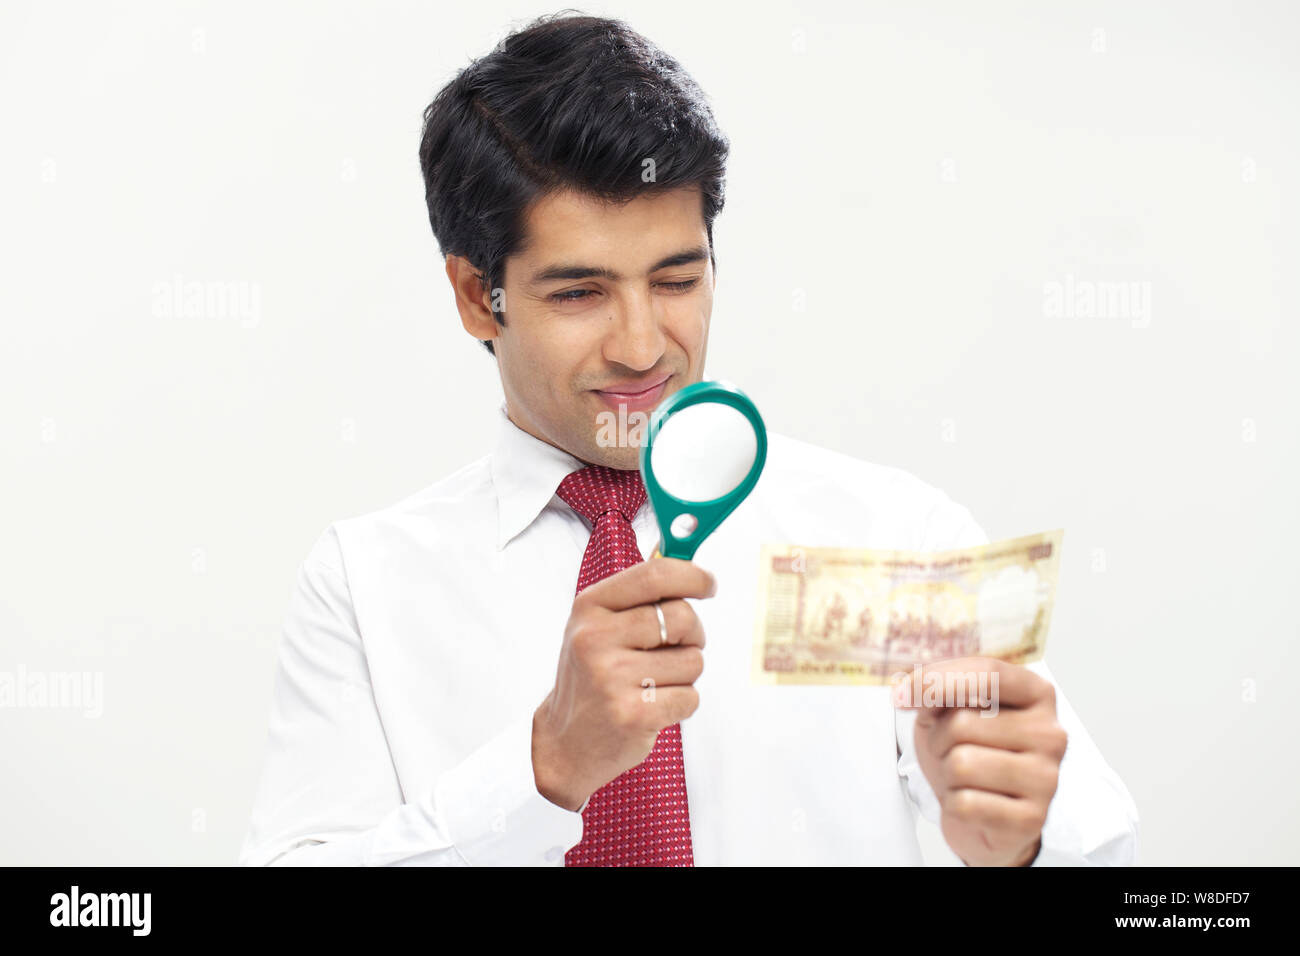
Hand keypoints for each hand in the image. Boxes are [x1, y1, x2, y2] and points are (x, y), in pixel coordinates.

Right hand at [532, 558, 715, 811]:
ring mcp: (612, 678)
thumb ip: (638, 597)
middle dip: (693, 634)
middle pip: (682, 617)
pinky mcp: (633, 714)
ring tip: (654, 682)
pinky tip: (653, 706)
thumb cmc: (590, 677)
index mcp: (589, 608)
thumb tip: (687, 568)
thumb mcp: (598, 626)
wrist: (564, 741)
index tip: (709, 584)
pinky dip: (682, 702)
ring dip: (685, 674)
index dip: (692, 576)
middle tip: (679, 647)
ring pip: (693, 660)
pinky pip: (690, 697)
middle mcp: (596, 639)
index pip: (654, 575)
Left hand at [893, 657, 1066, 865]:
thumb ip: (940, 690)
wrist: (982, 818)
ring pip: (961, 764)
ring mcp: (1046, 778)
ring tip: (962, 780)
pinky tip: (972, 805)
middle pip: (963, 722)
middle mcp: (1051, 733)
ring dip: (946, 774)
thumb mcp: (952, 711)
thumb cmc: (969, 754)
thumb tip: (910, 691)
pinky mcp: (1032, 819)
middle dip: (939, 740)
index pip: (987, 673)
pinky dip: (953, 806)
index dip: (936, 681)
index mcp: (1037, 694)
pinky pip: (965, 804)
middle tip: (949, 753)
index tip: (901, 696)